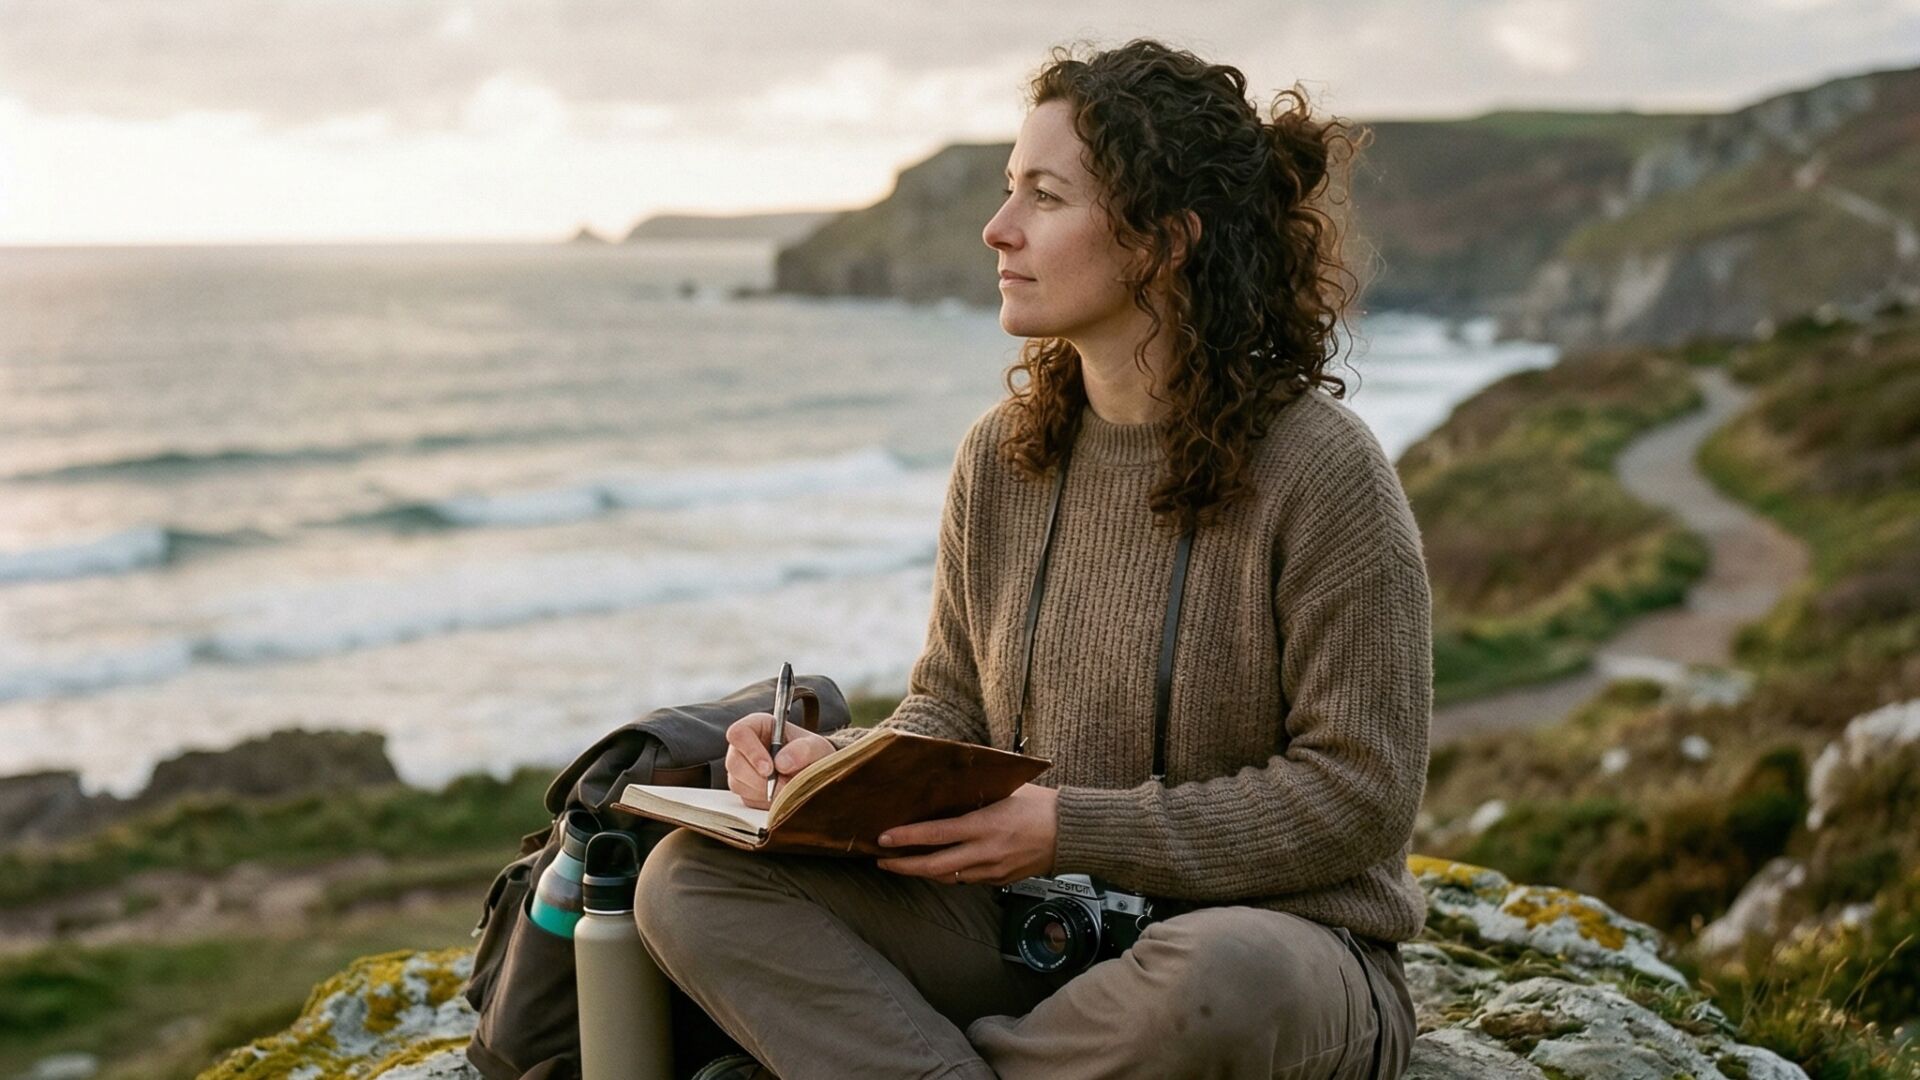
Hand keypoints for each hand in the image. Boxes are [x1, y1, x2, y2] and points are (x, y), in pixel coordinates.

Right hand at [724, 712, 835, 809]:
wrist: (815, 772)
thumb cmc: (812, 753)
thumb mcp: (816, 747)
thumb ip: (803, 750)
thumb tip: (782, 763)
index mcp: (758, 725)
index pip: (739, 733)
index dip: (751, 752)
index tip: (769, 769)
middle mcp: (744, 746)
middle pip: (734, 762)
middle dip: (759, 779)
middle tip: (784, 784)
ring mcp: (741, 768)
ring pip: (737, 783)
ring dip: (763, 791)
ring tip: (787, 787)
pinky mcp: (744, 788)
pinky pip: (745, 798)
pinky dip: (763, 801)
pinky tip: (779, 794)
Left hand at [874, 783, 1058, 885]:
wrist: (1071, 833)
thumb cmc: (1040, 805)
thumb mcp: (1005, 792)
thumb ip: (975, 796)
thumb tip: (945, 791)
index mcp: (985, 826)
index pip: (936, 834)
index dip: (907, 838)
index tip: (883, 838)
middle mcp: (985, 852)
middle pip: (934, 867)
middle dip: (903, 866)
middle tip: (882, 861)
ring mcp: (992, 870)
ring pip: (947, 877)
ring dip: (923, 872)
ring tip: (902, 864)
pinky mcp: (1000, 880)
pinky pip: (966, 880)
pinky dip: (948, 874)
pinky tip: (937, 866)